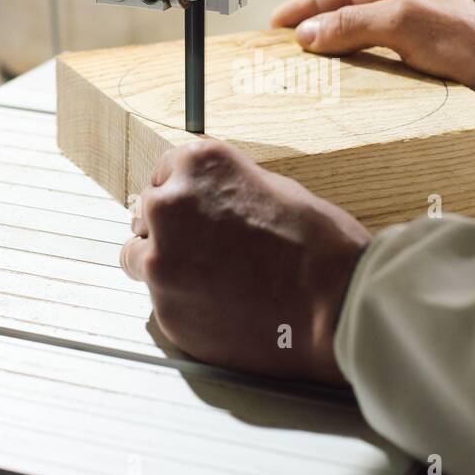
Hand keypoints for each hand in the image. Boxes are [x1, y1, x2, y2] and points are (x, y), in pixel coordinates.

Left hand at [120, 140, 370, 384]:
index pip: (164, 172)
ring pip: (139, 257)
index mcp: (197, 165)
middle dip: (171, 228)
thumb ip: (226, 190)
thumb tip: (206, 203)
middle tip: (208, 249)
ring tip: (210, 279)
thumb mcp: (273, 188)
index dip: (183, 194)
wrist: (335, 304)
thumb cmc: (318, 245)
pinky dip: (184, 302)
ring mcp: (161, 261)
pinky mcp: (166, 309)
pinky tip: (222, 306)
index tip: (195, 211)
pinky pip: (162, 300)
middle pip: (146, 213)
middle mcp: (169, 206)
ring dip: (165, 264)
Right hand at [271, 0, 474, 156]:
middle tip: (282, 51)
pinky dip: (356, 85)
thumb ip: (354, 22)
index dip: (308, 6)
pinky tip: (344, 100)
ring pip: (365, 49)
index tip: (276, 23)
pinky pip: (381, 77)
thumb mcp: (405, 22)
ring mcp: (423, 48)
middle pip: (352, 17)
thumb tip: (307, 34)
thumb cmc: (471, 51)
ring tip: (305, 77)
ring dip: (335, 62)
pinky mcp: (429, 80)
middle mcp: (416, 15)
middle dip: (316, 31)